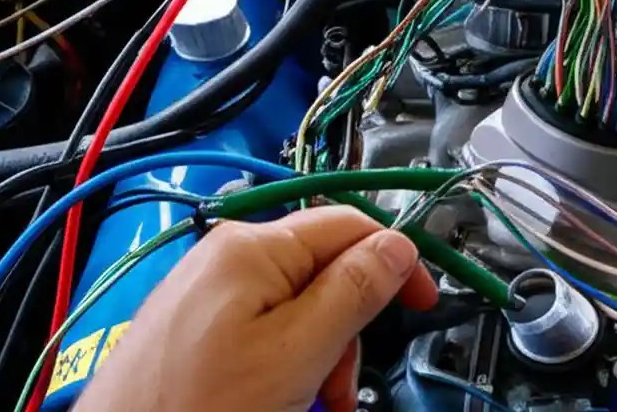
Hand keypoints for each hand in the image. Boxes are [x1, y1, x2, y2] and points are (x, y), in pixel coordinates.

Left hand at [76, 207, 437, 411]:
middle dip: (347, 327)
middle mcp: (225, 255)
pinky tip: (282, 397)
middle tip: (342, 383)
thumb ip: (353, 292)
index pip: (349, 224)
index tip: (422, 298)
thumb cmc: (195, 410)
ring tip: (313, 402)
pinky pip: (263, 326)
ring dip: (320, 352)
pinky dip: (285, 360)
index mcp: (251, 247)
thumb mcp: (297, 352)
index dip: (396, 260)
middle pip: (324, 270)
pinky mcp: (194, 324)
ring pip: (297, 304)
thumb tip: (397, 244)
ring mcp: (206, 290)